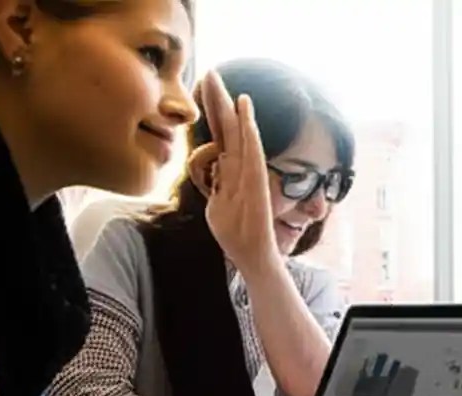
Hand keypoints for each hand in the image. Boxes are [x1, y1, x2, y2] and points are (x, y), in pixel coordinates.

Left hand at [192, 71, 278, 275]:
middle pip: (228, 129)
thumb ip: (216, 185)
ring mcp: (251, 175)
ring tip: (231, 86)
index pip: (219, 135)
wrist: (254, 256)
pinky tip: (247, 114)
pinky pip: (254, 154)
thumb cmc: (236, 235)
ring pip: (242, 136)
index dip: (212, 111)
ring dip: (237, 110)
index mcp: (229, 172)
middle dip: (219, 101)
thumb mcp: (216, 206)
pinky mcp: (258, 185)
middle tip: (211, 72)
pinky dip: (251, 133)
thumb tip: (213, 169)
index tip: (203, 86)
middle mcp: (241, 169)